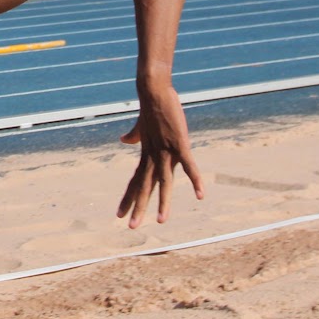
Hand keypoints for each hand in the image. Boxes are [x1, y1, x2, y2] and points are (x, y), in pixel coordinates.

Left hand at [116, 84, 204, 227]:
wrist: (153, 91)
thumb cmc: (150, 108)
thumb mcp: (141, 126)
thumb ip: (133, 135)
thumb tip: (122, 140)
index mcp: (145, 154)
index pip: (134, 181)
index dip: (128, 198)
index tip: (118, 215)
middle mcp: (153, 156)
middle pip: (144, 186)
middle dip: (138, 207)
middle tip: (130, 227)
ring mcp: (165, 151)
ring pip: (164, 182)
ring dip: (163, 203)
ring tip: (161, 222)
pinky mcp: (179, 144)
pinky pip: (189, 166)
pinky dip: (196, 180)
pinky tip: (200, 195)